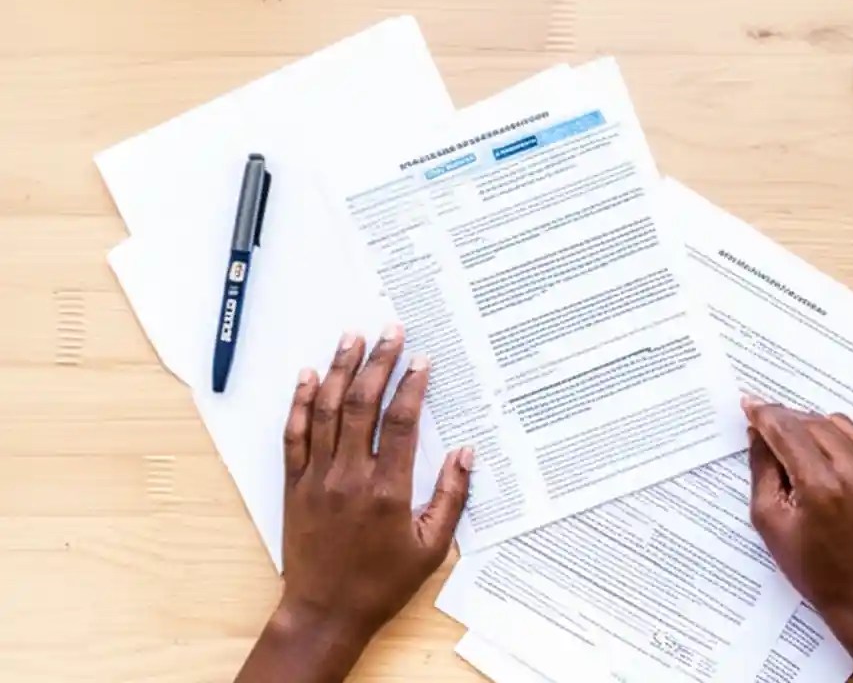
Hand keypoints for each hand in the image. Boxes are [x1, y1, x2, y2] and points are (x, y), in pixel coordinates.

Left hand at [237, 325, 473, 682]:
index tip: (422, 360)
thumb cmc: (381, 583)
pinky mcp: (294, 484)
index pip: (399, 421)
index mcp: (387, 490)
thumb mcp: (432, 547)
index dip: (412, 384)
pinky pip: (294, 434)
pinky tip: (309, 375)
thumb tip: (465, 453)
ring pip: (326, 410)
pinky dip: (300, 401)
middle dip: (378, 362)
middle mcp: (348, 476)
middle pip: (362, 404)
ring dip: (341, 369)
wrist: (326, 612)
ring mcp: (317, 478)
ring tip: (352, 337)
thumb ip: (451, 496)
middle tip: (390, 331)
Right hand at [744, 397, 852, 682]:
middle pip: (810, 422)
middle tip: (762, 423)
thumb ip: (761, 469)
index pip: (788, 432)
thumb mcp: (769, 519)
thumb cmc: (809, 563)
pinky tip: (816, 449)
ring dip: (807, 424)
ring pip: (833, 423)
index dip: (765, 415)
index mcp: (821, 487)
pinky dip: (831, 434)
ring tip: (788, 440)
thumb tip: (757, 431)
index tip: (748, 403)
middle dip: (783, 419)